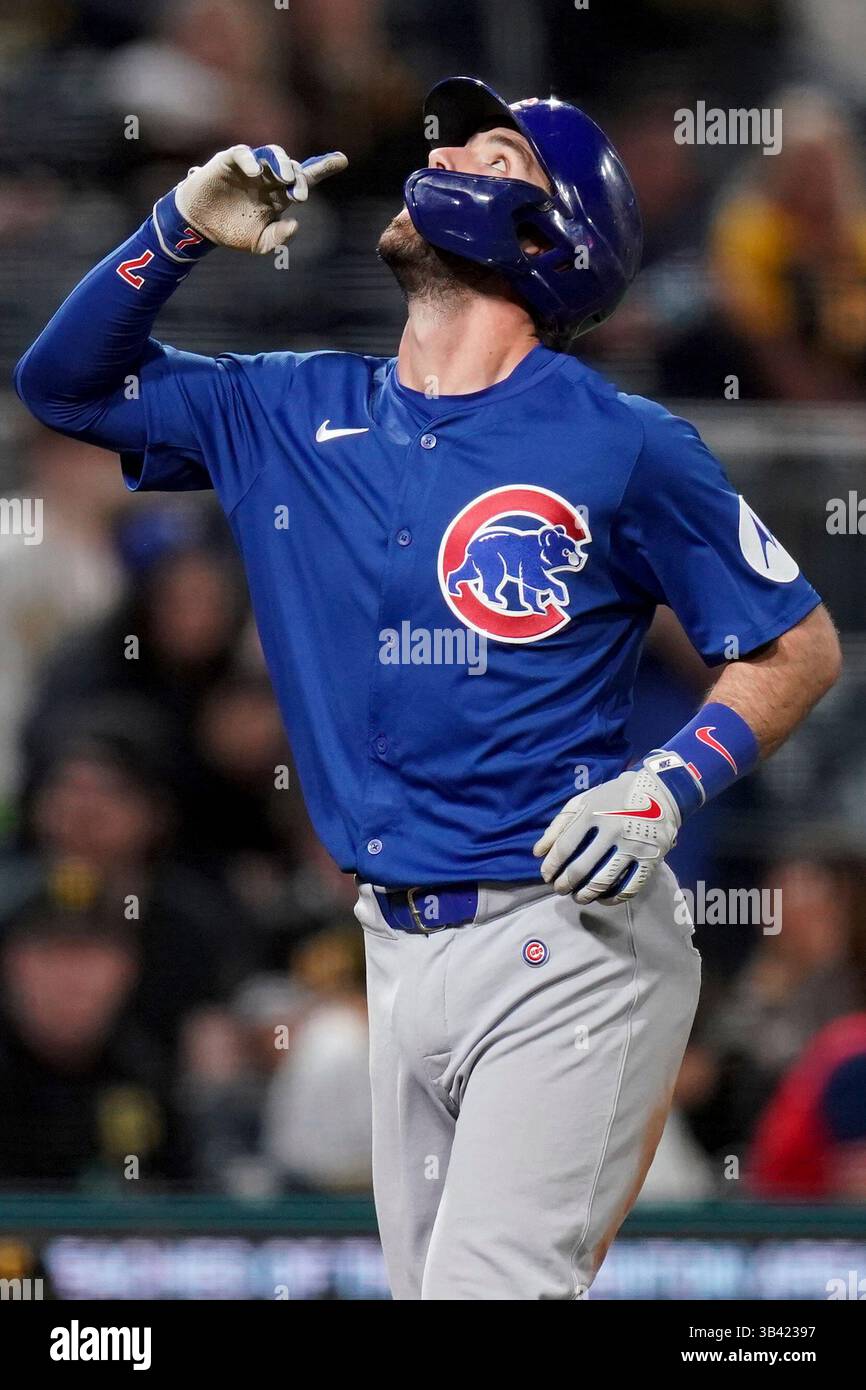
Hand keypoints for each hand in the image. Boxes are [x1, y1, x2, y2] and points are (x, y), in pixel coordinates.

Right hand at [174, 144, 347, 254]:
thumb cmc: (232, 231)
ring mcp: (250, 168)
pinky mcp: (228, 162)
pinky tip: (255, 171)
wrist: (200, 226)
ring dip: (282, 163)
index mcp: (279, 195)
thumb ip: (279, 237)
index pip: (306, 178)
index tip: (343, 160)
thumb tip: (295, 224)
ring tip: (286, 177)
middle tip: (301, 194)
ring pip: (272, 154)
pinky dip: (250, 159)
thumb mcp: (259, 243)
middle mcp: (268, 178)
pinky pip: (243, 153)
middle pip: (292, 167)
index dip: (324, 167)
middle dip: (301, 177)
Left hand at [533, 766, 680, 905]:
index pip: (564, 847)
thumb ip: (559, 824)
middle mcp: (611, 830)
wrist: (660, 791)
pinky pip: (629, 888)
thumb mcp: (583, 801)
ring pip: (603, 882)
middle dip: (565, 884)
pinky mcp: (651, 859)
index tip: (546, 875)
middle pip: (580, 868)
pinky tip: (603, 899)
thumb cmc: (614, 796)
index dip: (551, 866)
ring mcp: (632, 846)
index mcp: (592, 813)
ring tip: (578, 897)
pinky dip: (613, 899)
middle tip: (560, 889)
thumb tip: (538, 852)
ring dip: (585, 895)